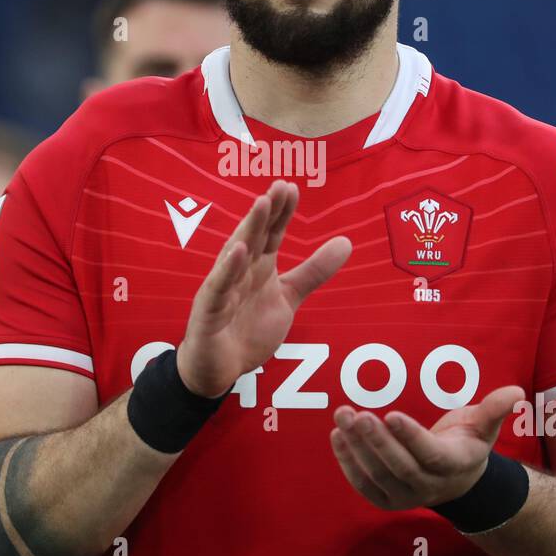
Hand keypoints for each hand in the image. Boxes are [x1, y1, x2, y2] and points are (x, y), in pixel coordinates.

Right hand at [176, 180, 351, 397]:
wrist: (218, 368)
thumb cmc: (247, 329)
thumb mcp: (288, 297)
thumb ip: (313, 271)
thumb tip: (346, 242)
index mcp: (258, 267)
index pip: (271, 234)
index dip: (282, 213)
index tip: (292, 188)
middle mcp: (239, 272)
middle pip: (254, 237)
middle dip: (267, 212)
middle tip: (280, 186)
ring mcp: (222, 289)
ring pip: (236, 255)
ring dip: (248, 229)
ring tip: (261, 205)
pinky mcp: (210, 311)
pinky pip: (220, 288)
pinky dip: (228, 270)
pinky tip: (238, 251)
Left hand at [330, 385, 524, 509]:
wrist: (456, 481)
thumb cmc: (466, 443)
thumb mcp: (484, 426)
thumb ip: (495, 409)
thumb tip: (516, 392)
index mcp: (453, 465)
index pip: (429, 454)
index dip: (410, 436)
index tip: (390, 414)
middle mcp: (429, 486)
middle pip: (399, 466)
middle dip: (376, 440)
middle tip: (356, 414)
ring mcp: (405, 496)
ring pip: (377, 475)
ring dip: (357, 447)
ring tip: (342, 416)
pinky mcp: (386, 500)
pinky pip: (363, 484)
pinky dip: (347, 461)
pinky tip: (338, 435)